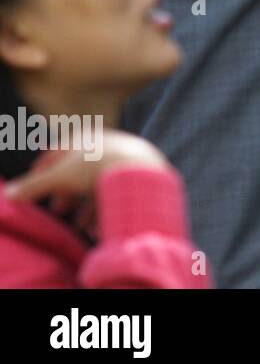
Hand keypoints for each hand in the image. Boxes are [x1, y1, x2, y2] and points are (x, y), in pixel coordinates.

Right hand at [4, 130, 170, 218]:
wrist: (141, 170)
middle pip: (81, 171)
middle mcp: (107, 143)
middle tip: (60, 210)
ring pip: (101, 184)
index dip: (45, 170)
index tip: (37, 185)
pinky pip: (120, 191)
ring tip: (81, 225)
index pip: (59, 153)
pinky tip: (102, 224)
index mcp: (86, 138)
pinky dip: (108, 207)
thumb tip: (8, 195)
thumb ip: (34, 186)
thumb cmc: (95, 168)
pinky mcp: (142, 172)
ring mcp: (126, 156)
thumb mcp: (58, 178)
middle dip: (67, 193)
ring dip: (88, 206)